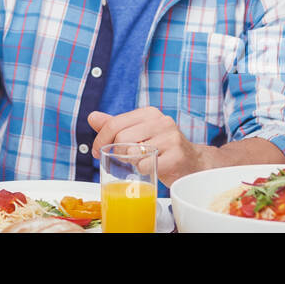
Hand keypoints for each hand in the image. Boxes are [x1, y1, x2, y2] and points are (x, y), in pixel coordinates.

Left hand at [87, 107, 207, 187]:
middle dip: (116, 152)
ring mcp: (170, 138)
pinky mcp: (176, 156)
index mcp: (149, 113)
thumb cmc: (162, 148)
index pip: (114, 123)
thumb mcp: (138, 132)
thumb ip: (115, 125)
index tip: (97, 151)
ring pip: (132, 152)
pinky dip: (143, 170)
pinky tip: (152, 167)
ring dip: (131, 162)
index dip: (101, 139)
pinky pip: (145, 166)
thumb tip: (91, 117)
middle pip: (121, 138)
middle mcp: (161, 121)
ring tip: (140, 161)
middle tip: (122, 159)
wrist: (192, 163)